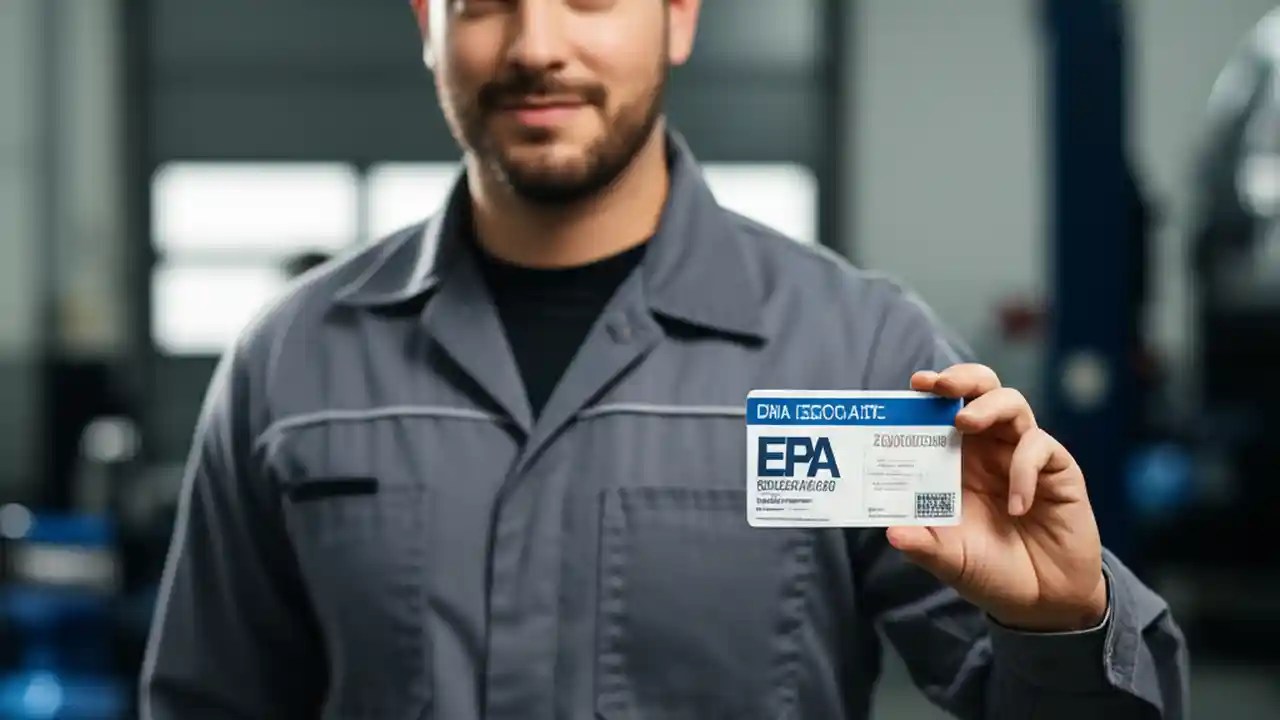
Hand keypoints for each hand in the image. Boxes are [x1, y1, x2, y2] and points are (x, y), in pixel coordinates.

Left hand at [887, 363, 1107, 631]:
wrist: (1042, 601)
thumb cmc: (990, 570)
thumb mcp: (948, 559)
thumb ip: (922, 545)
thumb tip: (891, 533)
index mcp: (957, 459)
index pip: (943, 410)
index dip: (931, 392)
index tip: (915, 384)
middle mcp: (990, 449)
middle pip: (981, 389)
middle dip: (962, 378)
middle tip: (940, 385)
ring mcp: (1023, 457)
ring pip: (1013, 404)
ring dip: (988, 406)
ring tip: (965, 422)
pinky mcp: (1058, 472)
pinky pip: (1041, 448)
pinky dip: (1024, 470)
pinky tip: (1016, 506)